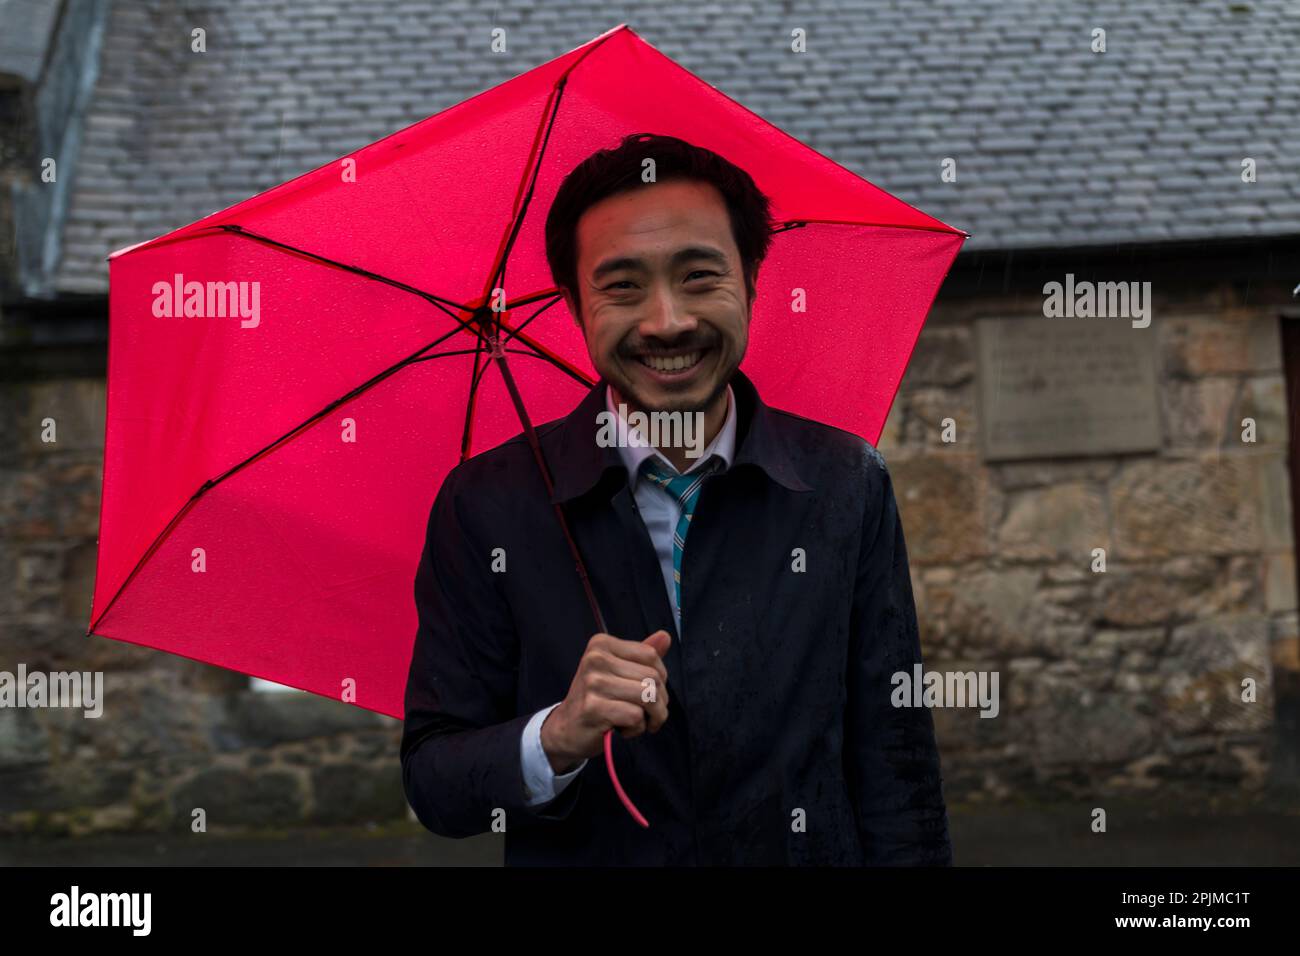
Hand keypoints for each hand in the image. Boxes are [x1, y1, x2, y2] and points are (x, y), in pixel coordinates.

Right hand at [540, 629, 671, 773]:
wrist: (565, 729)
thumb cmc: (595, 700)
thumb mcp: (616, 672)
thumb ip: (641, 656)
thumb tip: (665, 637)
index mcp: (601, 644)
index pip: (651, 655)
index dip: (660, 679)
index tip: (650, 693)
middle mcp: (595, 659)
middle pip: (653, 677)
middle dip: (659, 702)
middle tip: (647, 714)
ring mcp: (593, 683)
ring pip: (648, 696)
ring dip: (652, 716)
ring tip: (637, 721)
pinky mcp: (594, 708)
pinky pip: (636, 716)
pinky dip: (636, 728)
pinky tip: (622, 729)